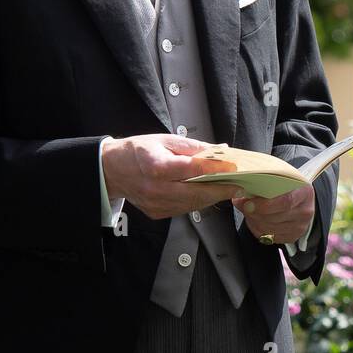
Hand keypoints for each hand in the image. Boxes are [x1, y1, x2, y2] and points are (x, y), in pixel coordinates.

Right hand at [102, 134, 241, 219]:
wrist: (112, 170)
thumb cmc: (139, 151)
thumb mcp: (165, 139)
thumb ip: (193, 147)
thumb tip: (220, 151)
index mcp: (156, 165)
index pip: (192, 169)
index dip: (215, 169)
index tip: (233, 168)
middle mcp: (155, 188)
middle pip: (196, 192)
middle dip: (221, 190)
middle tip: (239, 186)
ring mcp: (155, 203)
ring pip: (192, 204)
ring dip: (212, 198)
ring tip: (228, 189)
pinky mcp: (156, 213)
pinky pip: (183, 209)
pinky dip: (197, 202)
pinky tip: (207, 194)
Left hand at [232, 184, 314, 246]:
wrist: (300, 198)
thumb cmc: (289, 187)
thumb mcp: (281, 179)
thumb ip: (263, 184)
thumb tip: (239, 194)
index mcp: (304, 192)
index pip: (286, 201)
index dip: (265, 205)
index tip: (249, 203)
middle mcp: (305, 211)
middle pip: (276, 217)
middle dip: (255, 213)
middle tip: (244, 206)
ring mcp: (300, 226)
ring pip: (270, 228)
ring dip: (254, 221)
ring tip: (249, 211)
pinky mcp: (292, 236)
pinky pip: (269, 237)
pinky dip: (257, 229)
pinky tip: (255, 220)